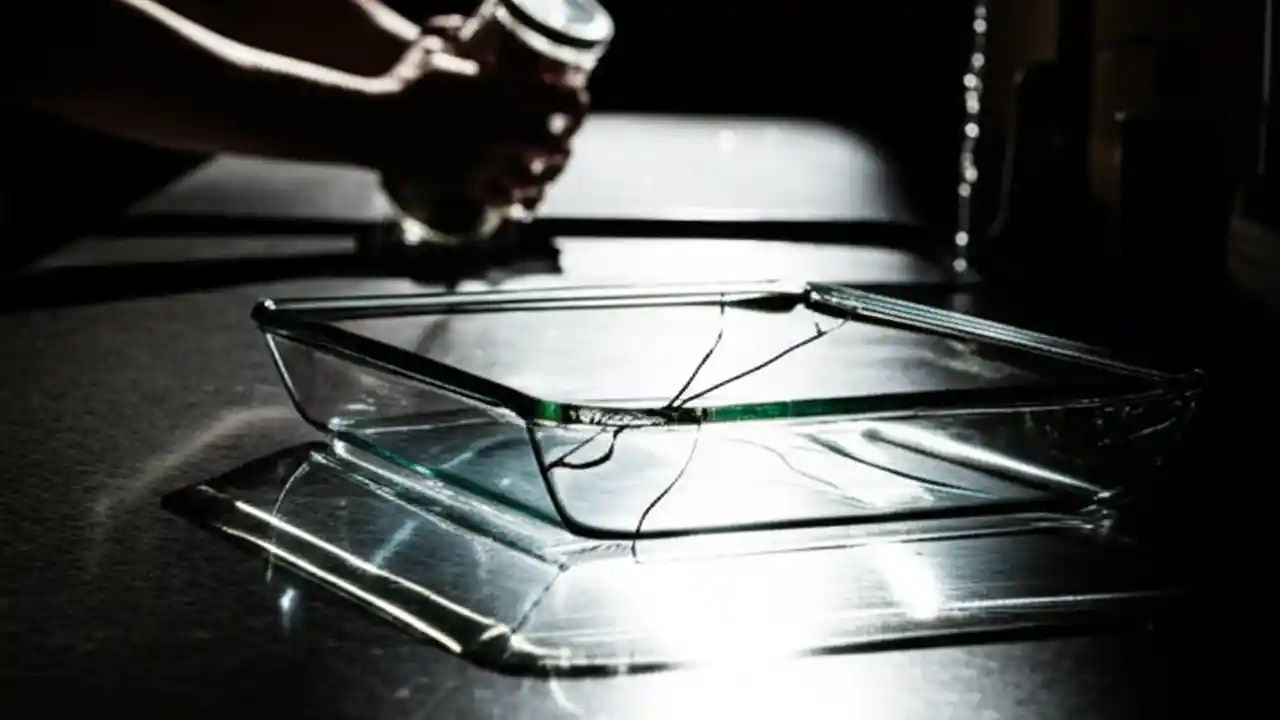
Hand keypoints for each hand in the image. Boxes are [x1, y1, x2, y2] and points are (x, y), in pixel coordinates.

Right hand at [366, 16, 586, 210]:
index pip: (557, 98)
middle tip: (564, 139)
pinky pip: (504, 198)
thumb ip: (454, 38)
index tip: (579, 101)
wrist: (373, 123)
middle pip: (553, 138)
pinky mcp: (468, 184)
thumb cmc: (401, 83)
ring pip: (534, 173)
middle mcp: (497, 126)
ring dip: (545, 172)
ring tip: (547, 169)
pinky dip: (517, 199)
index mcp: (496, 92)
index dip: (576, 102)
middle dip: (564, 139)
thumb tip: (460, 22)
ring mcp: (484, 158)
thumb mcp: (433, 53)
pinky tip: (523, 198)